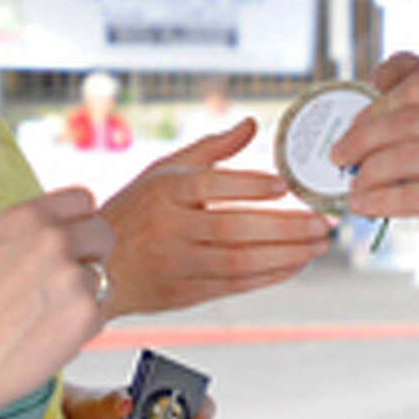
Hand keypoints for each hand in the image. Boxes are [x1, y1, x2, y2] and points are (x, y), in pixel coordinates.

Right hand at [0, 187, 113, 413]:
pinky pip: (100, 315)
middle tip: (64, 285)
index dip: (79, 223)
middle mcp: (52, 237)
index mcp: (24, 217)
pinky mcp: (86, 313)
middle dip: (90, 257)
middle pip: (102, 233)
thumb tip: (60, 236)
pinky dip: (81, 330)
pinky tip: (45, 339)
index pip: (82, 199)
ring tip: (43, 319)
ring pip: (104, 278)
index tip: (73, 241)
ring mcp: (72, 274)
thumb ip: (28, 238)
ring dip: (84, 297)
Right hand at [99, 120, 330, 314]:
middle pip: (233, 229)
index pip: (209, 185)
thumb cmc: (134, 212)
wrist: (97, 267)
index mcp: (163, 191)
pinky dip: (270, 276)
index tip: (283, 185)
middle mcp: (169, 228)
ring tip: (318, 245)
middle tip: (321, 222)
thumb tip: (251, 125)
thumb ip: (210, 149)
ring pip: (239, 262)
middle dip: (285, 228)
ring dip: (286, 255)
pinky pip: (235, 286)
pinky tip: (295, 264)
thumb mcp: (161, 172)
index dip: (247, 185)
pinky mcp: (185, 293)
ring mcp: (177, 264)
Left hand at [329, 54, 418, 286]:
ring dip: (366, 170)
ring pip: (403, 153)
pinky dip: (380, 199)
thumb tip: (388, 129)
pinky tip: (365, 205)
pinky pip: (415, 195)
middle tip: (340, 152)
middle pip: (404, 112)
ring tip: (352, 185)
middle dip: (361, 133)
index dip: (381, 90)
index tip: (359, 109)